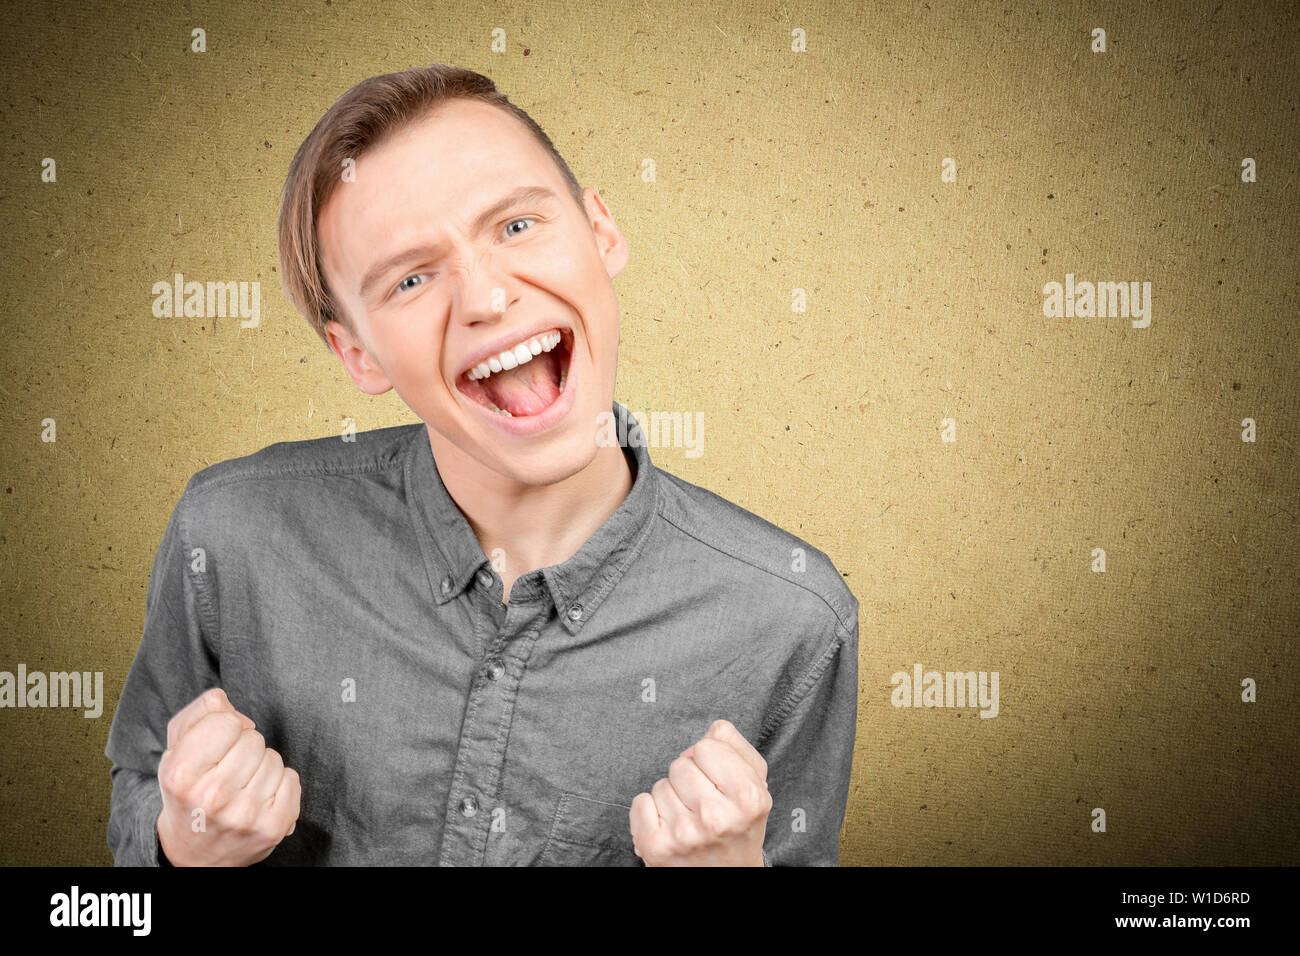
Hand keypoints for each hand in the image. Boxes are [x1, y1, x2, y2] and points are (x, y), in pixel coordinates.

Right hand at [155, 688, 300, 865]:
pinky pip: (292, 778)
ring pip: (273, 758)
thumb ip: (199, 713)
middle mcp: (212, 797)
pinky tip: (258, 797)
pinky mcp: (273, 827)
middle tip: (227, 769)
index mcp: (182, 775)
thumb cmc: (188, 791)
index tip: (215, 745)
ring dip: (260, 766)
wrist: (194, 852)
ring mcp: (245, 815)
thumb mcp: (176, 750)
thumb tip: (230, 705)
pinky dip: (278, 783)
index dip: (224, 728)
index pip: (227, 721)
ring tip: (240, 786)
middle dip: (243, 747)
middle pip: (253, 739)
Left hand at [629, 719, 771, 865]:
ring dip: (672, 796)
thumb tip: (711, 731)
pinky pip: (639, 802)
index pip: (706, 746)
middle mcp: (716, 818)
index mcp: (747, 798)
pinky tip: (669, 825)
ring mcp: (683, 835)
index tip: (716, 778)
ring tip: (690, 817)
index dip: (710, 759)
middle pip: (680, 763)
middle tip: (703, 802)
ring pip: (660, 784)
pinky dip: (650, 811)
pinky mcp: (656, 847)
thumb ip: (736, 746)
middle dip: (690, 777)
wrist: (729, 875)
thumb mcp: (755, 783)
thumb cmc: (739, 824)